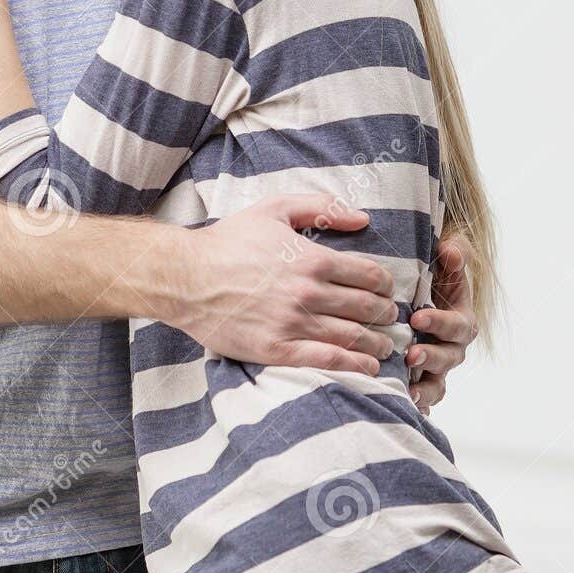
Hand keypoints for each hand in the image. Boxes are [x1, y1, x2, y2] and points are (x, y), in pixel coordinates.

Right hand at [168, 193, 398, 374]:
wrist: (185, 277)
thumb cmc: (228, 241)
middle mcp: (308, 293)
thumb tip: (363, 218)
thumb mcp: (274, 209)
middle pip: (367, 308)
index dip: (385, 284)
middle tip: (389, 318)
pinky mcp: (277, 350)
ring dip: (376, 341)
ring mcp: (293, 323)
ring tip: (384, 344)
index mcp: (312, 259)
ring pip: (353, 336)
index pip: (370, 275)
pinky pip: (327, 361)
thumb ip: (321, 207)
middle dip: (385, 313)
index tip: (385, 289)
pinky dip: (355, 364)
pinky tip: (368, 365)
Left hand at [405, 234, 477, 413]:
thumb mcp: (447, 263)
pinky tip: (403, 411)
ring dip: (425, 389)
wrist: (421, 295)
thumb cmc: (435, 278)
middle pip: (448, 358)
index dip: (440, 323)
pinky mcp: (421, 383)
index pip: (456, 325)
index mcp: (461, 320)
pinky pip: (423, 401)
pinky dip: (417, 408)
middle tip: (411, 355)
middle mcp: (452, 347)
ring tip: (409, 391)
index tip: (417, 318)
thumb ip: (453, 255)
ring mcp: (437, 368)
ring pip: (437, 384)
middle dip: (431, 357)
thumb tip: (450, 250)